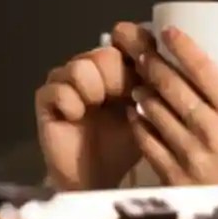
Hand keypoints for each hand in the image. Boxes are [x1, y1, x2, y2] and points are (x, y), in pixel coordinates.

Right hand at [34, 22, 155, 189]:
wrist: (95, 179)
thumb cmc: (123, 147)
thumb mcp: (148, 115)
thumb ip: (155, 87)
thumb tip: (171, 61)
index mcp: (119, 67)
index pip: (127, 39)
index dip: (136, 46)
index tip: (143, 67)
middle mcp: (92, 67)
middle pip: (105, 54)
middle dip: (117, 78)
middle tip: (121, 100)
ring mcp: (66, 80)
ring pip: (82, 67)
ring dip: (93, 89)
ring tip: (95, 108)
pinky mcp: (46, 98)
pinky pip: (59, 88)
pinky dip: (71, 103)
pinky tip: (76, 117)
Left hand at [123, 26, 217, 185]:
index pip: (205, 70)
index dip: (183, 47)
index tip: (169, 31)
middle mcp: (212, 130)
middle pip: (172, 86)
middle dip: (151, 61)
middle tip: (137, 46)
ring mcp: (189, 155)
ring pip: (155, 111)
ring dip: (142, 90)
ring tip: (135, 78)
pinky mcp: (173, 177)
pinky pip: (148, 143)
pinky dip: (139, 124)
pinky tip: (134, 113)